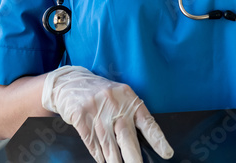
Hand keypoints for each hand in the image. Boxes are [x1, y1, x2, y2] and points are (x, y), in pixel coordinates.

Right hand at [42, 65, 173, 162]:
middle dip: (134, 157)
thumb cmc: (100, 92)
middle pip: (126, 136)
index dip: (157, 139)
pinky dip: (98, 155)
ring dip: (115, 161)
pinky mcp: (80, 116)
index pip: (146, 121)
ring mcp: (96, 110)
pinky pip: (92, 142)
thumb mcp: (119, 96)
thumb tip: (142, 141)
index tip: (166, 153)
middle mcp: (114, 103)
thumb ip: (130, 114)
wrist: (69, 81)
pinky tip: (103, 161)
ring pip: (108, 143)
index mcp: (128, 97)